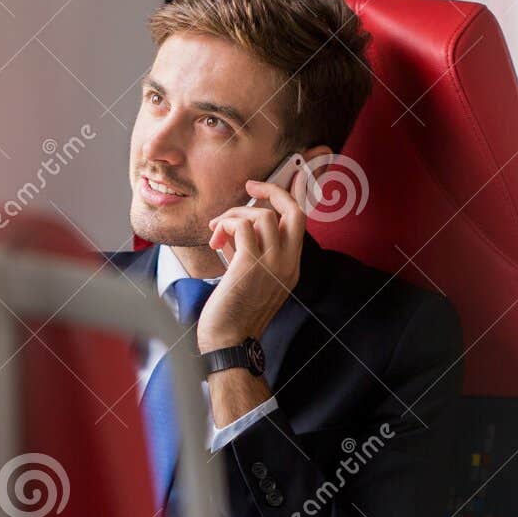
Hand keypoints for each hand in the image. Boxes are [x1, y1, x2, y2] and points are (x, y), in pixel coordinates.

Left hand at [197, 167, 306, 351]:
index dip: (296, 193)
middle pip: (293, 210)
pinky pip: (242, 226)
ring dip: (235, 215)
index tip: (291, 175)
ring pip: (262, 215)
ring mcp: (272, 264)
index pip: (301, 221)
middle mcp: (288, 263)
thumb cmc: (233, 312)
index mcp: (291, 266)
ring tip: (219, 230)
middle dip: (272, 190)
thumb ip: (250, 250)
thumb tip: (235, 225)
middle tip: (250, 188)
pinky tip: (216, 237)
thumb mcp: (250, 277)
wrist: (228, 342)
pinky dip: (226, 224)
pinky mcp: (251, 265)